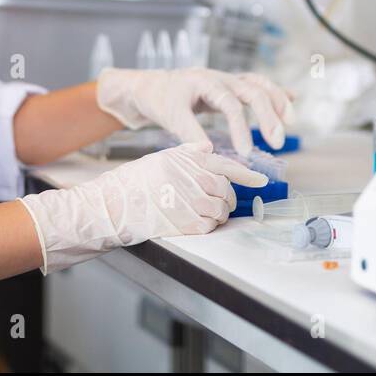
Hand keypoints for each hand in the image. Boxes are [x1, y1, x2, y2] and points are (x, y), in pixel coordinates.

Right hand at [18, 143, 267, 273]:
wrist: (112, 204)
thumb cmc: (135, 181)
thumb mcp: (163, 157)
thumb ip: (189, 153)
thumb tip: (209, 148)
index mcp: (189, 158)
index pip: (228, 165)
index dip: (249, 175)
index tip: (263, 182)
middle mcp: (192, 177)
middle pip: (226, 191)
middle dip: (226, 198)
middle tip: (217, 201)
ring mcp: (189, 201)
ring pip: (220, 211)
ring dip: (216, 214)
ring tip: (199, 211)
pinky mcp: (183, 223)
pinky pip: (209, 227)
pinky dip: (206, 226)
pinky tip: (193, 221)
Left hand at [96, 66, 294, 158]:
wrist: (153, 86)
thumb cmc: (161, 100)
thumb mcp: (171, 116)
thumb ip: (189, 133)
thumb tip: (208, 153)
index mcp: (205, 81)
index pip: (230, 104)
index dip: (241, 128)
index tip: (247, 152)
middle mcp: (221, 77)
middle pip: (252, 90)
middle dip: (268, 116)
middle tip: (277, 142)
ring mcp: (228, 80)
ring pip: (260, 84)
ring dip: (277, 101)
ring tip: (292, 122)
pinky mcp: (232, 86)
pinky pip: (258, 85)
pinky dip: (275, 92)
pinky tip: (292, 98)